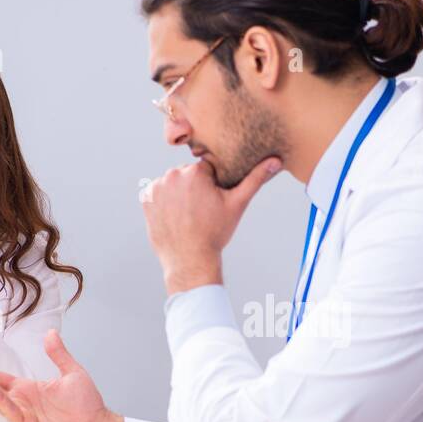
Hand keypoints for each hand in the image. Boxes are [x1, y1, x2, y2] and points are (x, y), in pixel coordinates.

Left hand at [141, 156, 281, 294]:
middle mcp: (172, 175)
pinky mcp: (146, 199)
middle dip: (196, 188)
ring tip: (188, 215)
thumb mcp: (237, 205)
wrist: (189, 260)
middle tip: (202, 211)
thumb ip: (255, 179)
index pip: (207, 169)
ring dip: (180, 193)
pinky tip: (175, 216)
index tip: (214, 201)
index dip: (213, 185)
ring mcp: (156, 187)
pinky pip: (158, 193)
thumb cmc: (215, 233)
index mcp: (195, 172)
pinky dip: (165, 201)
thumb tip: (276, 161)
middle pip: (189, 174)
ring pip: (174, 183)